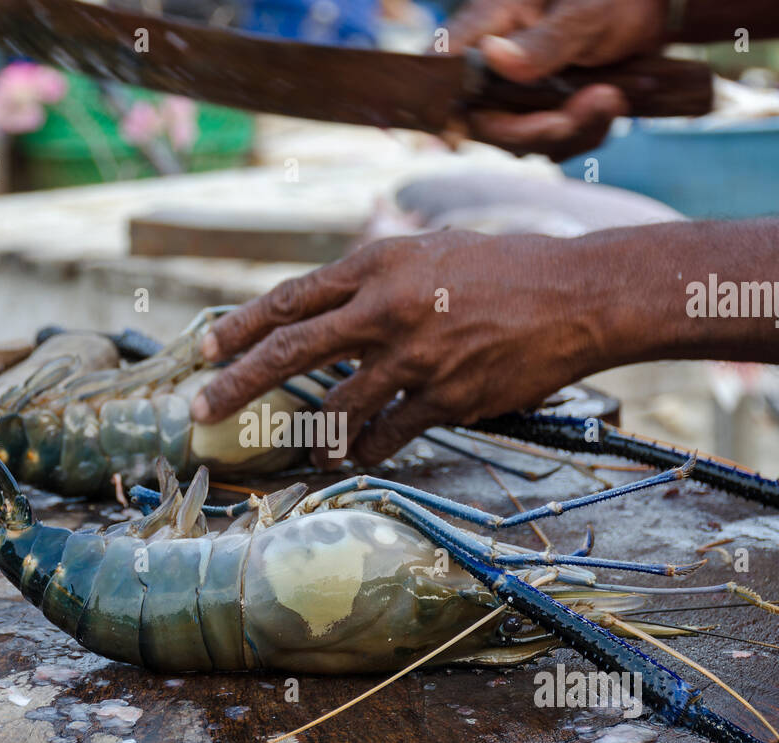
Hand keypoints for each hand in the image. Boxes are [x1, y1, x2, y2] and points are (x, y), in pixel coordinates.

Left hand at [189, 231, 623, 465]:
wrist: (577, 295)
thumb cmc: (505, 267)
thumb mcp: (429, 250)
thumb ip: (374, 277)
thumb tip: (325, 305)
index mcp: (378, 264)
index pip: (291, 299)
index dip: (241, 326)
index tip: (206, 348)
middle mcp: (388, 308)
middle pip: (292, 350)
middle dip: (238, 383)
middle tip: (201, 410)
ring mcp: (416, 356)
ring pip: (337, 407)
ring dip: (310, 435)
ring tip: (301, 448)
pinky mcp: (446, 398)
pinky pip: (387, 435)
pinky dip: (365, 449)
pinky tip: (358, 455)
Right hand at [446, 0, 668, 159]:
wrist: (652, 5)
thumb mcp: (586, 11)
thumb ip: (543, 41)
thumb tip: (492, 56)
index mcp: (487, 25)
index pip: (441, 67)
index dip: (444, 106)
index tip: (470, 134)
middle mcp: (492, 64)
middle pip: (484, 122)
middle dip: (538, 128)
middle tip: (596, 103)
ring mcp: (515, 92)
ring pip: (521, 140)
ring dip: (572, 131)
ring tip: (612, 97)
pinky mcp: (542, 110)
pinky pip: (552, 143)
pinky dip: (584, 133)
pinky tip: (611, 104)